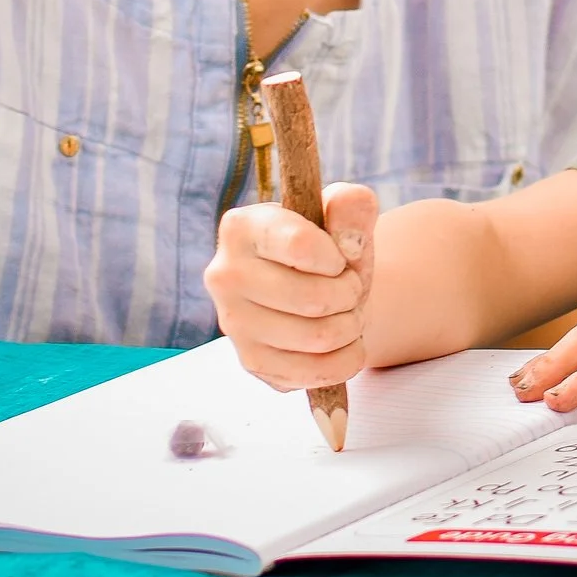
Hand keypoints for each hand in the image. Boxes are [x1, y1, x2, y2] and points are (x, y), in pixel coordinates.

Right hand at [203, 182, 376, 389]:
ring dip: (351, 327)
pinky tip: (343, 343)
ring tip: (348, 313)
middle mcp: (225, 275)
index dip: (336, 257)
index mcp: (241, 228)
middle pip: (313, 299)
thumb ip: (351, 204)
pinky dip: (345, 360)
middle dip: (350, 295)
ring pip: (317, 337)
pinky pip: (314, 372)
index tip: (339, 259)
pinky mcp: (251, 362)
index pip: (301, 246)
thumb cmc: (327, 250)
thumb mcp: (343, 217)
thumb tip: (351, 229)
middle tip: (350, 288)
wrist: (319, 293)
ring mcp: (234, 324)